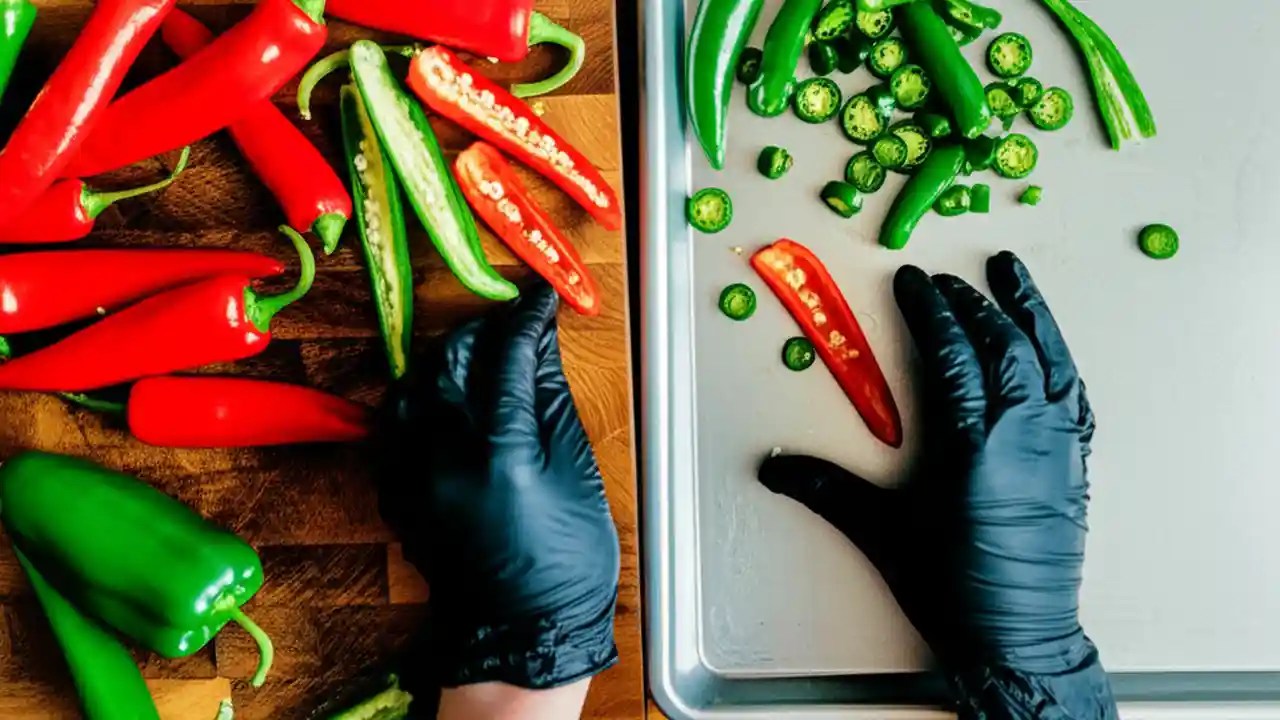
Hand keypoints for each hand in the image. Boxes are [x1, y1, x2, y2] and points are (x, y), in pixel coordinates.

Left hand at [374, 283, 619, 689]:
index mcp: (499, 453)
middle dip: (483, 333)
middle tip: (512, 329)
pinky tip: (449, 405)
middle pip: (450, 361)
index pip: (506, 357)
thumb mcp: (575, 474)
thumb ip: (550, 401)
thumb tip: (540, 343)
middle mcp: (442, 457)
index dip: (526, 320)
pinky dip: (420, 402)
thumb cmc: (565, 562)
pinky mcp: (395, 493)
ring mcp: (410, 475)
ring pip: (411, 386)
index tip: (540, 302)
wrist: (521, 632)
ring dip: (444, 363)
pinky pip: (394, 425)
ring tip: (478, 362)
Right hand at [759, 252, 1114, 713]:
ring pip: (1049, 358)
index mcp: (971, 446)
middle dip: (973, 303)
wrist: (1017, 637)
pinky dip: (1057, 357)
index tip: (914, 282)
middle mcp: (1021, 437)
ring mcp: (1056, 447)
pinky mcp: (1075, 463)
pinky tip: (1048, 345)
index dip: (929, 311)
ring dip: (1030, 311)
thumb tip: (777, 469)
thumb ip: (826, 490)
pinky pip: (1073, 392)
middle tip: (949, 279)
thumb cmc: (953, 589)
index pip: (950, 355)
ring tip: (1014, 275)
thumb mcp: (882, 534)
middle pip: (1002, 346)